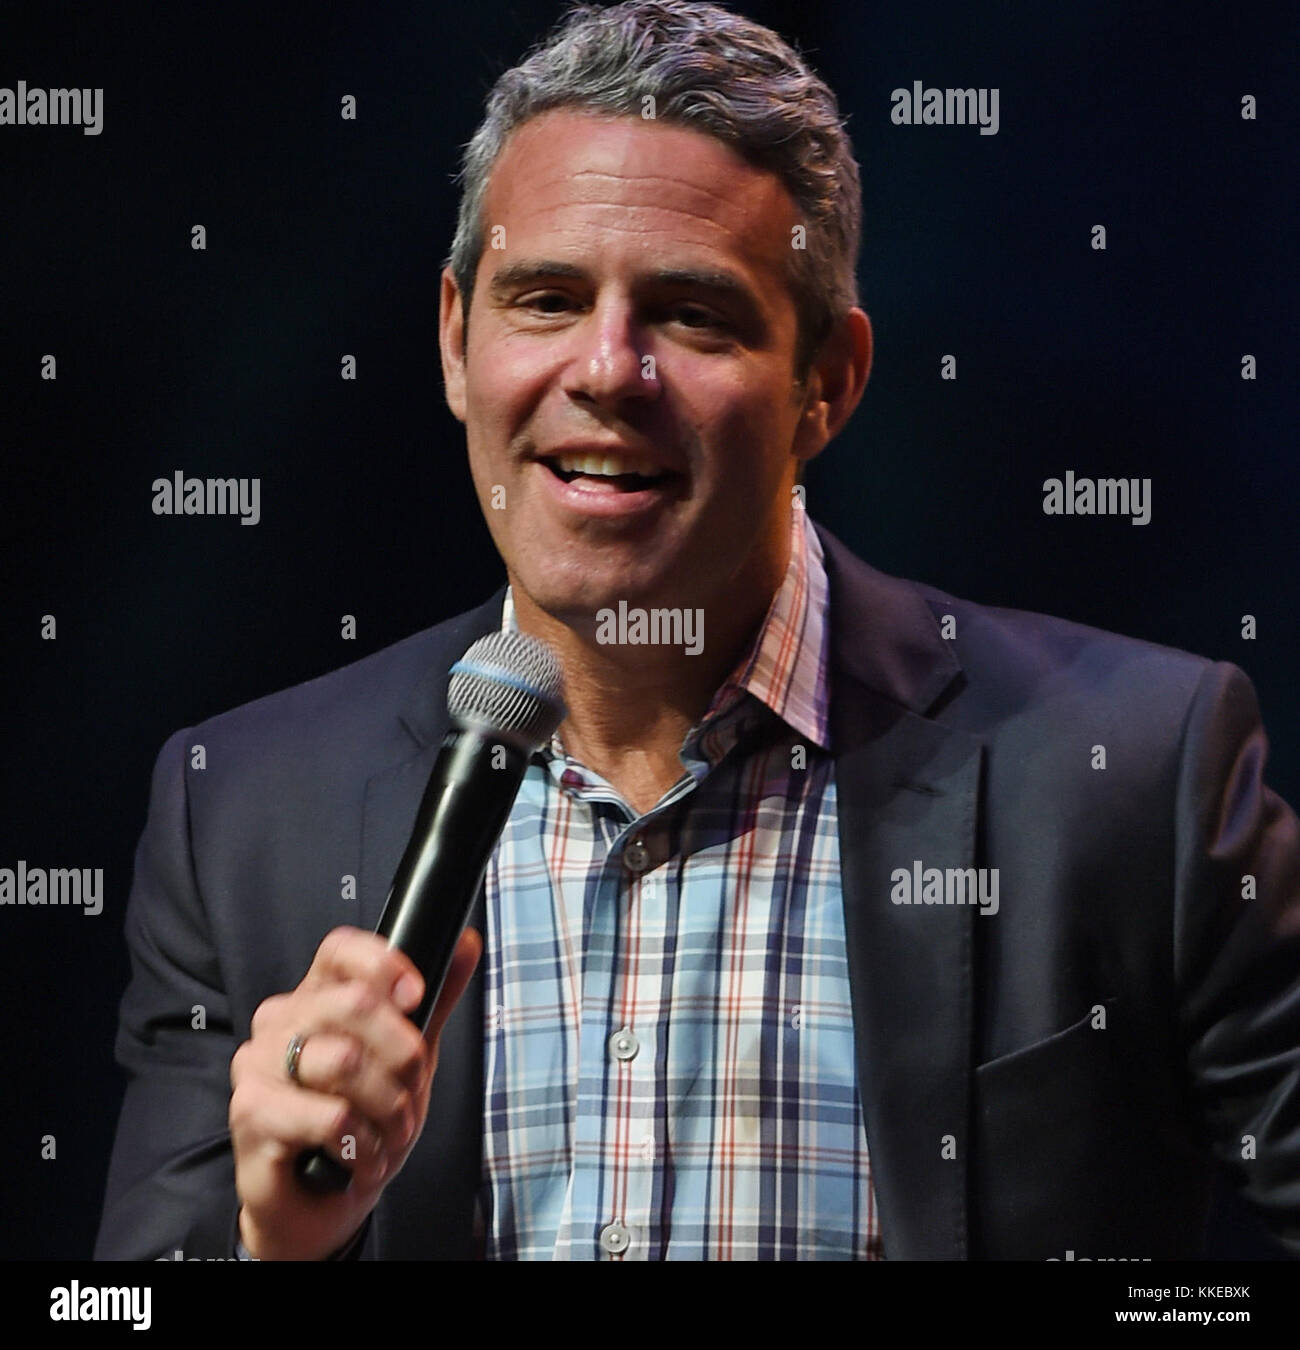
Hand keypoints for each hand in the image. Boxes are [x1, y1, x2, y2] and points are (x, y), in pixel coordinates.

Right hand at [229, 924, 481, 1259]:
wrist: (320, 1207)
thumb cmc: (362, 1124)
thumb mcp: (411, 1058)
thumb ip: (435, 1000)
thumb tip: (466, 943)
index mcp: (316, 996)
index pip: (340, 950)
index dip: (384, 965)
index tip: (416, 996)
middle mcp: (280, 1021)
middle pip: (354, 1002)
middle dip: (404, 1055)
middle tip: (410, 1090)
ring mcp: (258, 1063)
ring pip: (345, 1060)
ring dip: (387, 1107)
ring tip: (388, 1131)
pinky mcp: (251, 1111)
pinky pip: (330, 1116)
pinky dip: (361, 1144)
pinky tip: (359, 1158)